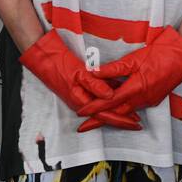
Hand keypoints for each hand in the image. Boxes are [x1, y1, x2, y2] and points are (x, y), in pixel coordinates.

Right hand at [19, 30, 140, 131]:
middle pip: (105, 114)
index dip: (122, 119)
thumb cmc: (58, 65)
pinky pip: (98, 97)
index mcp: (82, 102)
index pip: (105, 114)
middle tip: (137, 122)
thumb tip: (111, 95)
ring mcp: (81, 97)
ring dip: (116, 109)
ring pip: (102, 106)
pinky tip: (119, 95)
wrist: (44, 58)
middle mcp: (82, 103)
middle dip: (122, 118)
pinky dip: (109, 97)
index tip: (135, 122)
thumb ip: (96, 85)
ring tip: (132, 113)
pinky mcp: (80, 90)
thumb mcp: (78, 73)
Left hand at [76, 26, 181, 130]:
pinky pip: (135, 108)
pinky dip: (124, 109)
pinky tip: (118, 106)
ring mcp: (149, 100)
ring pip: (126, 112)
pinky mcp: (154, 98)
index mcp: (135, 89)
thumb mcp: (134, 59)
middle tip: (85, 125)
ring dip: (112, 115)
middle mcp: (142, 99)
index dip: (94, 109)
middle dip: (99, 120)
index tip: (81, 113)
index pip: (109, 103)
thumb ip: (113, 68)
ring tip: (98, 117)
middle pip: (116, 114)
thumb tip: (94, 72)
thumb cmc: (161, 54)